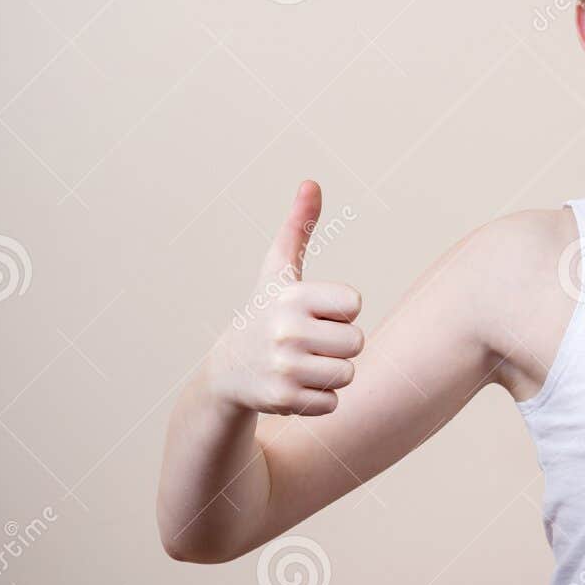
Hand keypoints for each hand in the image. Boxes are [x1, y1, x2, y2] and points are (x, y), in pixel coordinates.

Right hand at [206, 180, 363, 415]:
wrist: (227, 372)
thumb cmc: (265, 312)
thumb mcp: (278, 270)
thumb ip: (297, 227)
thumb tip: (311, 182)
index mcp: (292, 296)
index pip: (355, 305)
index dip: (340, 311)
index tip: (313, 312)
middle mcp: (285, 331)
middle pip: (357, 343)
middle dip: (338, 345)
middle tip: (308, 342)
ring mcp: (283, 367)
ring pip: (347, 373)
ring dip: (330, 372)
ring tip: (301, 363)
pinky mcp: (283, 400)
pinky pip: (333, 402)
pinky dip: (318, 399)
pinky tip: (293, 386)